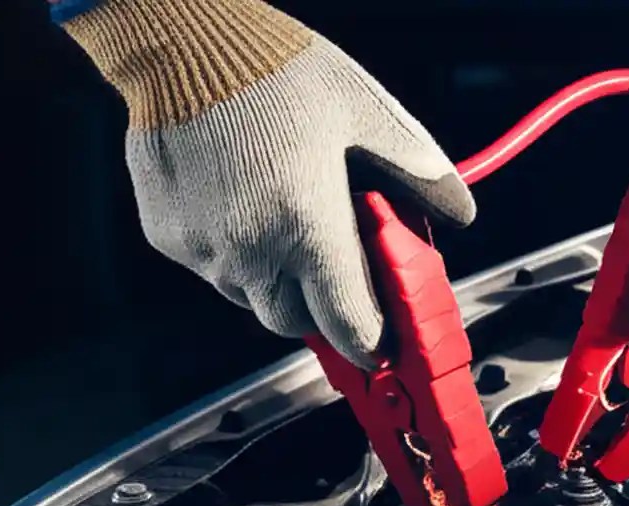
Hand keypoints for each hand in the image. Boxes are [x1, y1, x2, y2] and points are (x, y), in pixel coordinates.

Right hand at [63, 0, 473, 367]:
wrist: (184, 43)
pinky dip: (235, 253)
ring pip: (251, 298)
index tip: (383, 339)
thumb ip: (420, 170)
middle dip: (323, 308)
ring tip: (290, 220)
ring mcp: (203, 250)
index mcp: (308, 227)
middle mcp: (251, 250)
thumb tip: (460, 210)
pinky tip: (246, 203)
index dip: (371, 340)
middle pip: (296, 323)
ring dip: (276, 280)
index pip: (347, 324)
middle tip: (339, 267)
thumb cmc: (276, 71)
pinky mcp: (168, 239)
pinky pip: (211, 269)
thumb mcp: (368, 112)